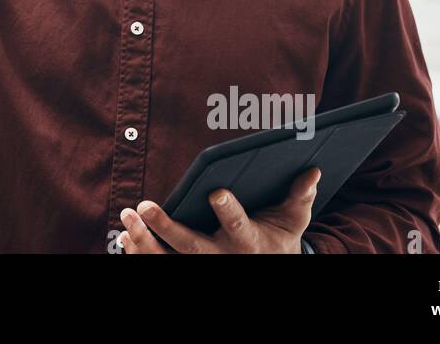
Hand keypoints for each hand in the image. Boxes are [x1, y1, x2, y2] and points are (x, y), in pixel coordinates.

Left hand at [118, 167, 321, 253]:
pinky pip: (162, 265)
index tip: (216, 191)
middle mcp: (223, 257)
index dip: (228, 210)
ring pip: (170, 259)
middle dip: (167, 228)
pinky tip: (125, 235)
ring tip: (127, 216)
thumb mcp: (293, 221)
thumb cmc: (279, 238)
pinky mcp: (190, 267)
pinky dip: (141, 252)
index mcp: (249, 242)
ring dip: (145, 240)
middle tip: (144, 205)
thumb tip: (313, 170)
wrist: (271, 268)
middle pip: (192, 246)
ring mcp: (205, 265)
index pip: (237, 225)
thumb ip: (300, 197)